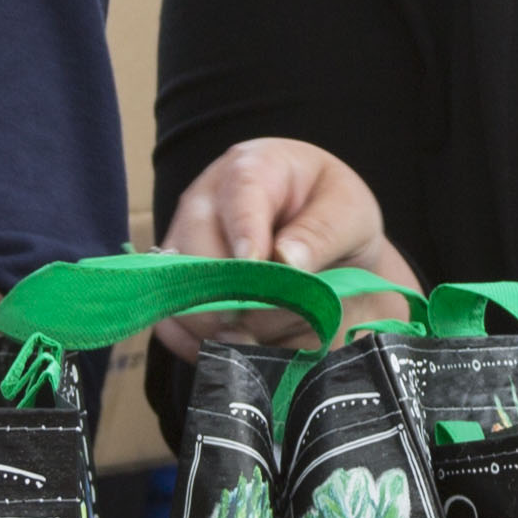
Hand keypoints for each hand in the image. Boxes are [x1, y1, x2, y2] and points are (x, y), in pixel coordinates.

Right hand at [157, 137, 414, 359]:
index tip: (256, 267)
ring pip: (178, 294)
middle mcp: (205, 203)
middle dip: (233, 295)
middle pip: (194, 252)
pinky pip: (169, 325)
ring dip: (221, 326)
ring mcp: (182, 244)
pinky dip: (200, 346)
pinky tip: (236, 348)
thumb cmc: (332, 214)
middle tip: (270, 318)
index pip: (239, 196)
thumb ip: (323, 232)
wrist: (322, 241)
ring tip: (261, 337)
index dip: (245, 234)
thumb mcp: (349, 213)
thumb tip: (286, 260)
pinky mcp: (175, 286)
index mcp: (252, 170)